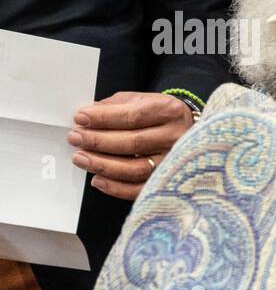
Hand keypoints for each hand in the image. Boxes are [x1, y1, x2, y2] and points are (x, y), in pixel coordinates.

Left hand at [67, 92, 194, 199]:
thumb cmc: (158, 115)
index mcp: (168, 111)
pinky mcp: (168, 180)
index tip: (81, 118)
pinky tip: (98, 180)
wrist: (186, 129)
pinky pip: (141, 189)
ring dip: (103, 165)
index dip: (104, 118)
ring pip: (136, 168)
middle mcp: (175, 137)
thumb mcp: (141, 100)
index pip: (133, 116)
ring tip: (81, 158)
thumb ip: (115, 105)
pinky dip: (117, 188)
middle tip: (75, 138)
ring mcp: (173, 161)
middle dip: (98, 141)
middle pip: (134, 142)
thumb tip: (87, 117)